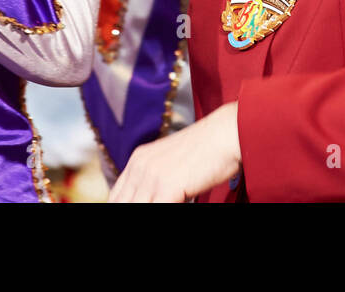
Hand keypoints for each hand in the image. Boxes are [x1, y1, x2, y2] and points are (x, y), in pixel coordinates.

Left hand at [108, 102, 241, 202]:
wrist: (228, 132)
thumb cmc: (210, 148)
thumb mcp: (173, 161)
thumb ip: (157, 178)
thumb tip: (156, 196)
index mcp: (138, 159)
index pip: (116, 197)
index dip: (124, 205)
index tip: (139, 205)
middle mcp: (140, 166)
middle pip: (122, 203)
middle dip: (134, 208)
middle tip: (157, 203)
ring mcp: (152, 176)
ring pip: (135, 207)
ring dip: (151, 207)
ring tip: (168, 203)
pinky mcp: (166, 186)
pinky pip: (155, 209)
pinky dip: (166, 211)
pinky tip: (180, 204)